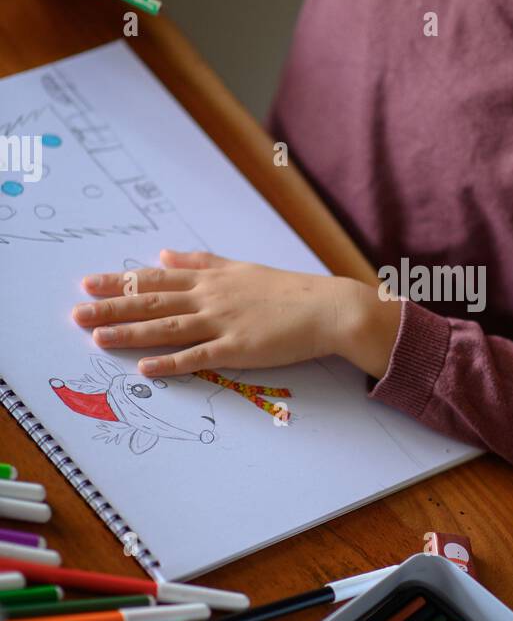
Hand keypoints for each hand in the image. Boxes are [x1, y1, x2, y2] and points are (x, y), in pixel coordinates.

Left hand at [71, 250, 401, 378]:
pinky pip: (198, 357)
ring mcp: (223, 323)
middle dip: (111, 308)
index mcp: (211, 278)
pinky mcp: (238, 349)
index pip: (157, 278)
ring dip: (129, 333)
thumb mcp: (241, 268)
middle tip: (76, 314)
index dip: (121, 282)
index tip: (89, 284)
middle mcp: (211, 298)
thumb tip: (164, 253)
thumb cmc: (288, 291)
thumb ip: (201, 261)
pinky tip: (145, 368)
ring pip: (167, 328)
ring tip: (96, 339)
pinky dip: (170, 363)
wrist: (328, 308)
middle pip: (152, 302)